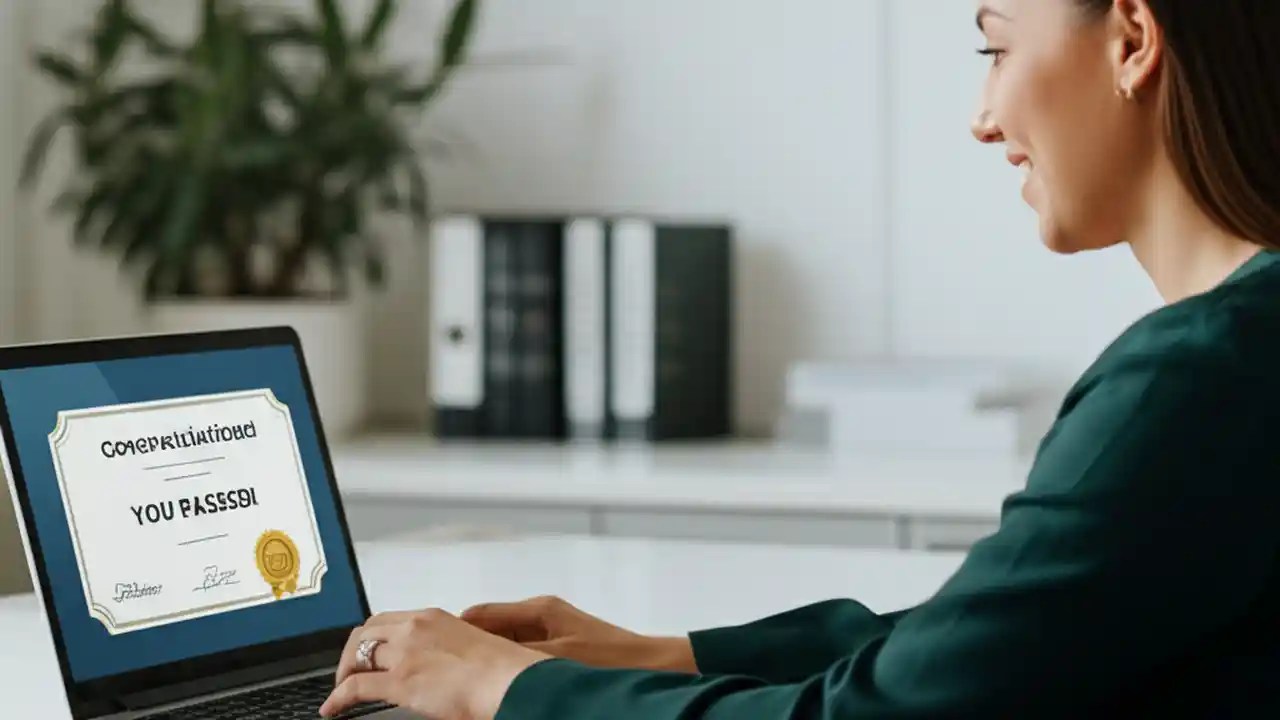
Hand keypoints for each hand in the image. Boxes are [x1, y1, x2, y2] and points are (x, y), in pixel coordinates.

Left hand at [321, 609, 549, 719]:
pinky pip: (355, 687)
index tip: (369, 652)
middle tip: (350, 671)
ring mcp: (404, 653)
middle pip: (366, 633)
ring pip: (357, 655)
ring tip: (341, 689)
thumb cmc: (501, 670)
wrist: (507, 681)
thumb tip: (435, 666)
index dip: (372, 638)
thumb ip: (445, 649)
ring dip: (344, 672)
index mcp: (433, 618)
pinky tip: (332, 709)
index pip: (388, 620)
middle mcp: (414, 628)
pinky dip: (338, 698)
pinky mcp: (399, 681)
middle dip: (353, 652)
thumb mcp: (468, 646)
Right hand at [461, 595, 696, 672]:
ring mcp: (550, 629)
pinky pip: (519, 652)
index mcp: (538, 610)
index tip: (430, 646)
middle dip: (464, 645)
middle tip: (441, 665)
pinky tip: (499, 684)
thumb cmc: (612, 661)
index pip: (479, 615)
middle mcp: (541, 614)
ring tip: (467, 677)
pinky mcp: (559, 644)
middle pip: (487, 626)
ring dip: (486, 657)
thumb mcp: (556, 661)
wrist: (654, 665)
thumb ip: (515, 658)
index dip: (452, 631)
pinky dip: (505, 665)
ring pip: (502, 641)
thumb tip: (479, 658)